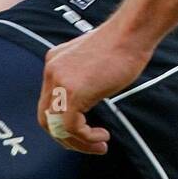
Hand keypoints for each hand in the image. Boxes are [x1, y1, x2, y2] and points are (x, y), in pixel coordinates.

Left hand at [37, 21, 154, 154]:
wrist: (131, 33)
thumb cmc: (122, 45)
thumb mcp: (92, 62)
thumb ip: (82, 78)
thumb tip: (85, 99)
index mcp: (54, 62)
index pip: (48, 103)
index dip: (62, 123)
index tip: (83, 131)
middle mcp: (52, 71)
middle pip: (46, 118)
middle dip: (66, 138)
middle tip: (87, 145)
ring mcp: (60, 81)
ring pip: (57, 127)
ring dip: (78, 143)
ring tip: (100, 145)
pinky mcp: (73, 92)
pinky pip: (71, 127)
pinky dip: (87, 138)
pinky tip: (103, 135)